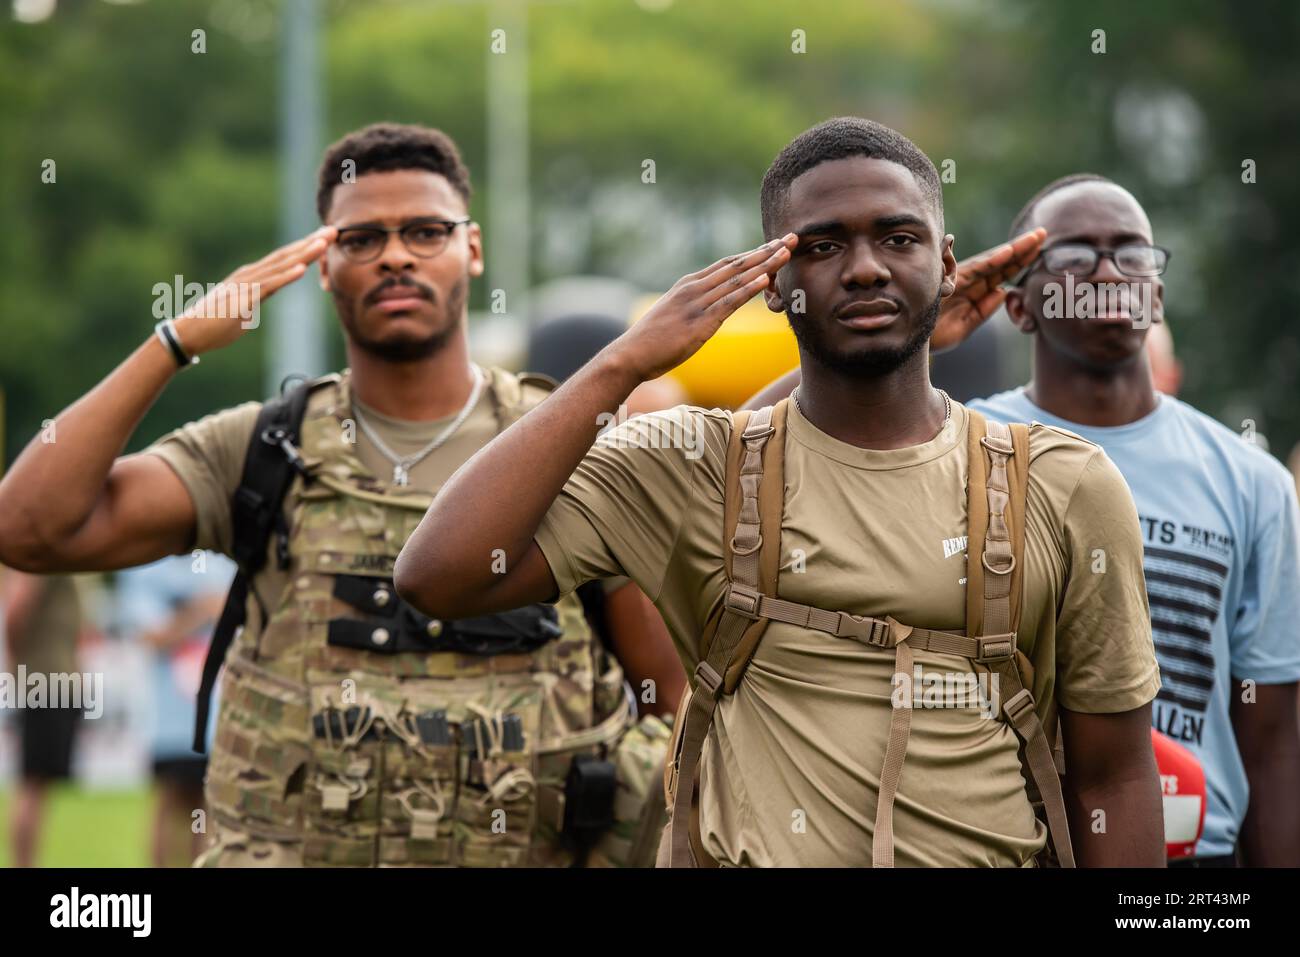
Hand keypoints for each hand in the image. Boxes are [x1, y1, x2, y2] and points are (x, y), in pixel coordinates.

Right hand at [172, 226, 336, 355]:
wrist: (188, 333)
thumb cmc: (215, 323)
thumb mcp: (245, 306)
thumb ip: (260, 295)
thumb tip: (272, 292)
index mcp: (253, 276)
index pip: (284, 258)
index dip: (305, 247)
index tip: (325, 237)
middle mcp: (251, 274)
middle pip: (286, 255)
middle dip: (311, 243)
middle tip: (333, 230)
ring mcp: (247, 284)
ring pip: (280, 266)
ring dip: (304, 254)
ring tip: (323, 243)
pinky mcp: (243, 299)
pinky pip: (269, 286)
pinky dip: (286, 277)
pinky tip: (302, 269)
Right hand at [607, 234, 797, 381]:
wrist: (630, 354)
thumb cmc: (650, 342)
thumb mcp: (673, 317)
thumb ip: (692, 309)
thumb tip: (708, 312)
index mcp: (689, 285)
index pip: (727, 264)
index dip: (753, 254)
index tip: (773, 245)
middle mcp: (694, 288)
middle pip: (736, 265)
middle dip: (765, 251)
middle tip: (790, 238)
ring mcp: (697, 304)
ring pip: (737, 279)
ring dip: (764, 264)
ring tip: (786, 252)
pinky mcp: (699, 322)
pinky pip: (729, 302)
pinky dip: (749, 288)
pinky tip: (766, 279)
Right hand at [931, 227, 1044, 351]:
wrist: (911, 341)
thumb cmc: (935, 336)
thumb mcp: (965, 326)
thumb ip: (984, 310)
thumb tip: (1003, 291)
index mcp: (975, 292)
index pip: (1002, 273)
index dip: (1020, 261)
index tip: (1040, 249)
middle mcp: (970, 281)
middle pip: (1000, 263)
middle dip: (1022, 248)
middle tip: (1043, 233)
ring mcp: (960, 279)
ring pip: (992, 262)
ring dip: (1013, 250)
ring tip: (1034, 239)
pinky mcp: (951, 282)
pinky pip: (975, 269)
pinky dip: (991, 260)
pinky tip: (1008, 251)